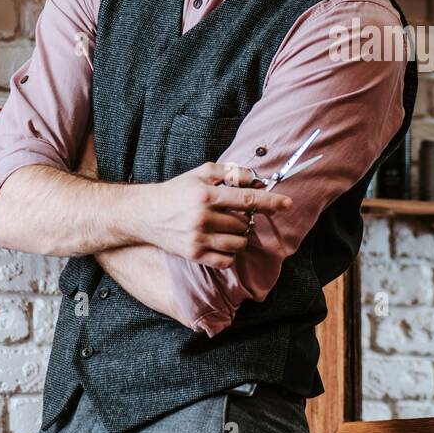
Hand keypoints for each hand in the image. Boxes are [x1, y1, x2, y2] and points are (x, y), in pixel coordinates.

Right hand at [129, 161, 291, 268]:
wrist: (146, 214)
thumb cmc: (177, 191)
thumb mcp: (201, 173)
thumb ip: (230, 172)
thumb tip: (256, 178)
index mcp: (206, 195)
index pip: (247, 198)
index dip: (270, 201)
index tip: (287, 203)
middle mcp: (203, 218)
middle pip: (244, 222)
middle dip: (245, 218)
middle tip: (233, 213)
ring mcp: (198, 238)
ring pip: (239, 242)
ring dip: (239, 236)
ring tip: (227, 227)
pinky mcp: (194, 254)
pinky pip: (227, 260)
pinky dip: (231, 253)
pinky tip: (222, 242)